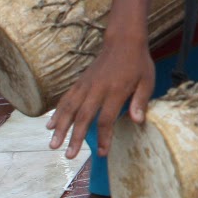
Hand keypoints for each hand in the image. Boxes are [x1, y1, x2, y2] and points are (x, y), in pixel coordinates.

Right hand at [47, 37, 155, 158]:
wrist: (123, 41)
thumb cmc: (138, 64)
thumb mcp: (147, 81)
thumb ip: (141, 101)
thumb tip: (137, 121)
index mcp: (116, 91)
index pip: (106, 119)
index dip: (103, 137)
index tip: (102, 153)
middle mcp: (97, 89)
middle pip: (83, 116)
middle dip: (75, 138)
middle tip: (69, 156)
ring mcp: (86, 85)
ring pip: (69, 108)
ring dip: (60, 127)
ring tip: (53, 145)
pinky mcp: (80, 82)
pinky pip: (66, 98)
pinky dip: (57, 112)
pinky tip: (49, 126)